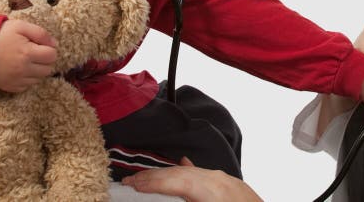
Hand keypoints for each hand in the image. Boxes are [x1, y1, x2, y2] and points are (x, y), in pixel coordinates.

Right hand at [0, 19, 56, 92]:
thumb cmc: (0, 35)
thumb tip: (55, 44)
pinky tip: (18, 68)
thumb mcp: (21, 26)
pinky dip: (26, 78)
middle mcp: (23, 70)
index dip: (49, 49)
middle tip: (33, 52)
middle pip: (48, 69)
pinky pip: (27, 86)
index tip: (40, 45)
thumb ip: (41, 34)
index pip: (52, 56)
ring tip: (25, 60)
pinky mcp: (9, 87)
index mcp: (27, 53)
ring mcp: (16, 80)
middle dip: (44, 60)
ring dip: (36, 70)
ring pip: (39, 79)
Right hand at [122, 157, 262, 201]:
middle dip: (154, 176)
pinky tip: (183, 164)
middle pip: (180, 172)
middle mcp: (219, 181)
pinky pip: (204, 174)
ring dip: (169, 174)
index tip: (130, 183)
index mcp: (212, 191)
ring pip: (191, 172)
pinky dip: (188, 172)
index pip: (175, 180)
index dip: (150, 182)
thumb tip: (167, 192)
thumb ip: (185, 199)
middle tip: (131, 181)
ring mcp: (227, 181)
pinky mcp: (232, 186)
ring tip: (148, 179)